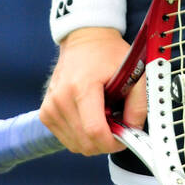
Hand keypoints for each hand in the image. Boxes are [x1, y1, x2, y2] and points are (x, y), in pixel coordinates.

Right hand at [39, 27, 146, 155]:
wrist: (85, 38)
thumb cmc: (107, 53)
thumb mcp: (132, 71)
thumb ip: (138, 103)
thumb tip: (134, 131)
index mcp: (81, 87)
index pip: (94, 132)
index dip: (113, 142)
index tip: (124, 136)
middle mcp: (61, 99)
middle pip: (85, 143)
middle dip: (105, 142)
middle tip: (116, 124)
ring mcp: (50, 107)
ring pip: (75, 145)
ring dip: (92, 139)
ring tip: (102, 116)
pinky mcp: (45, 113)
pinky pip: (66, 139)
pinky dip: (80, 135)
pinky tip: (89, 117)